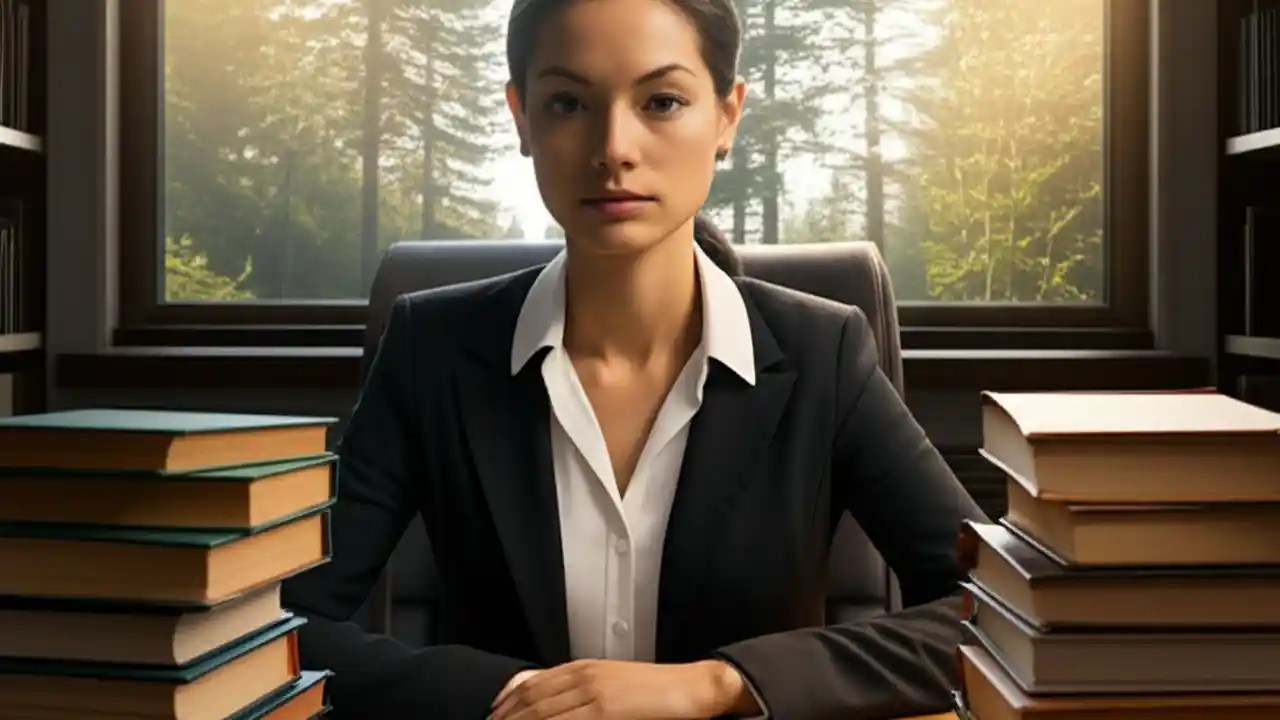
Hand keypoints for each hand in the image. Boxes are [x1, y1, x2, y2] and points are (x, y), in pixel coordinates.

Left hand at [488, 658, 755, 718]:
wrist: (692, 688)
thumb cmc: (658, 691)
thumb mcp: (613, 684)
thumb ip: (582, 691)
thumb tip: (557, 705)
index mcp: (583, 668)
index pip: (532, 684)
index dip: (507, 704)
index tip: (493, 717)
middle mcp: (583, 676)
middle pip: (531, 700)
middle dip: (507, 718)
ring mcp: (593, 693)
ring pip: (543, 713)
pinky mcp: (605, 710)